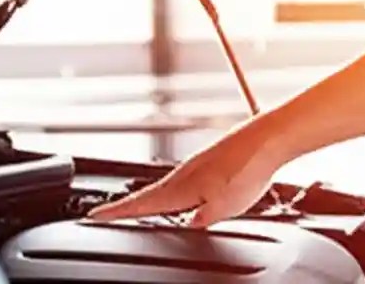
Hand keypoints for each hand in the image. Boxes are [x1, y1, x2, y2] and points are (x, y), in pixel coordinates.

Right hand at [87, 118, 286, 227]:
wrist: (269, 138)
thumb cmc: (249, 167)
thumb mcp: (224, 207)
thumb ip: (202, 219)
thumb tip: (189, 225)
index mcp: (182, 187)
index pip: (142, 204)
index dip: (117, 212)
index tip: (94, 216)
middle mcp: (185, 172)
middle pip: (149, 193)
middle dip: (129, 205)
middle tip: (108, 212)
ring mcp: (198, 163)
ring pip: (167, 184)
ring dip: (151, 196)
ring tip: (138, 206)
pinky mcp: (212, 158)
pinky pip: (184, 177)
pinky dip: (174, 186)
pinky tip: (183, 191)